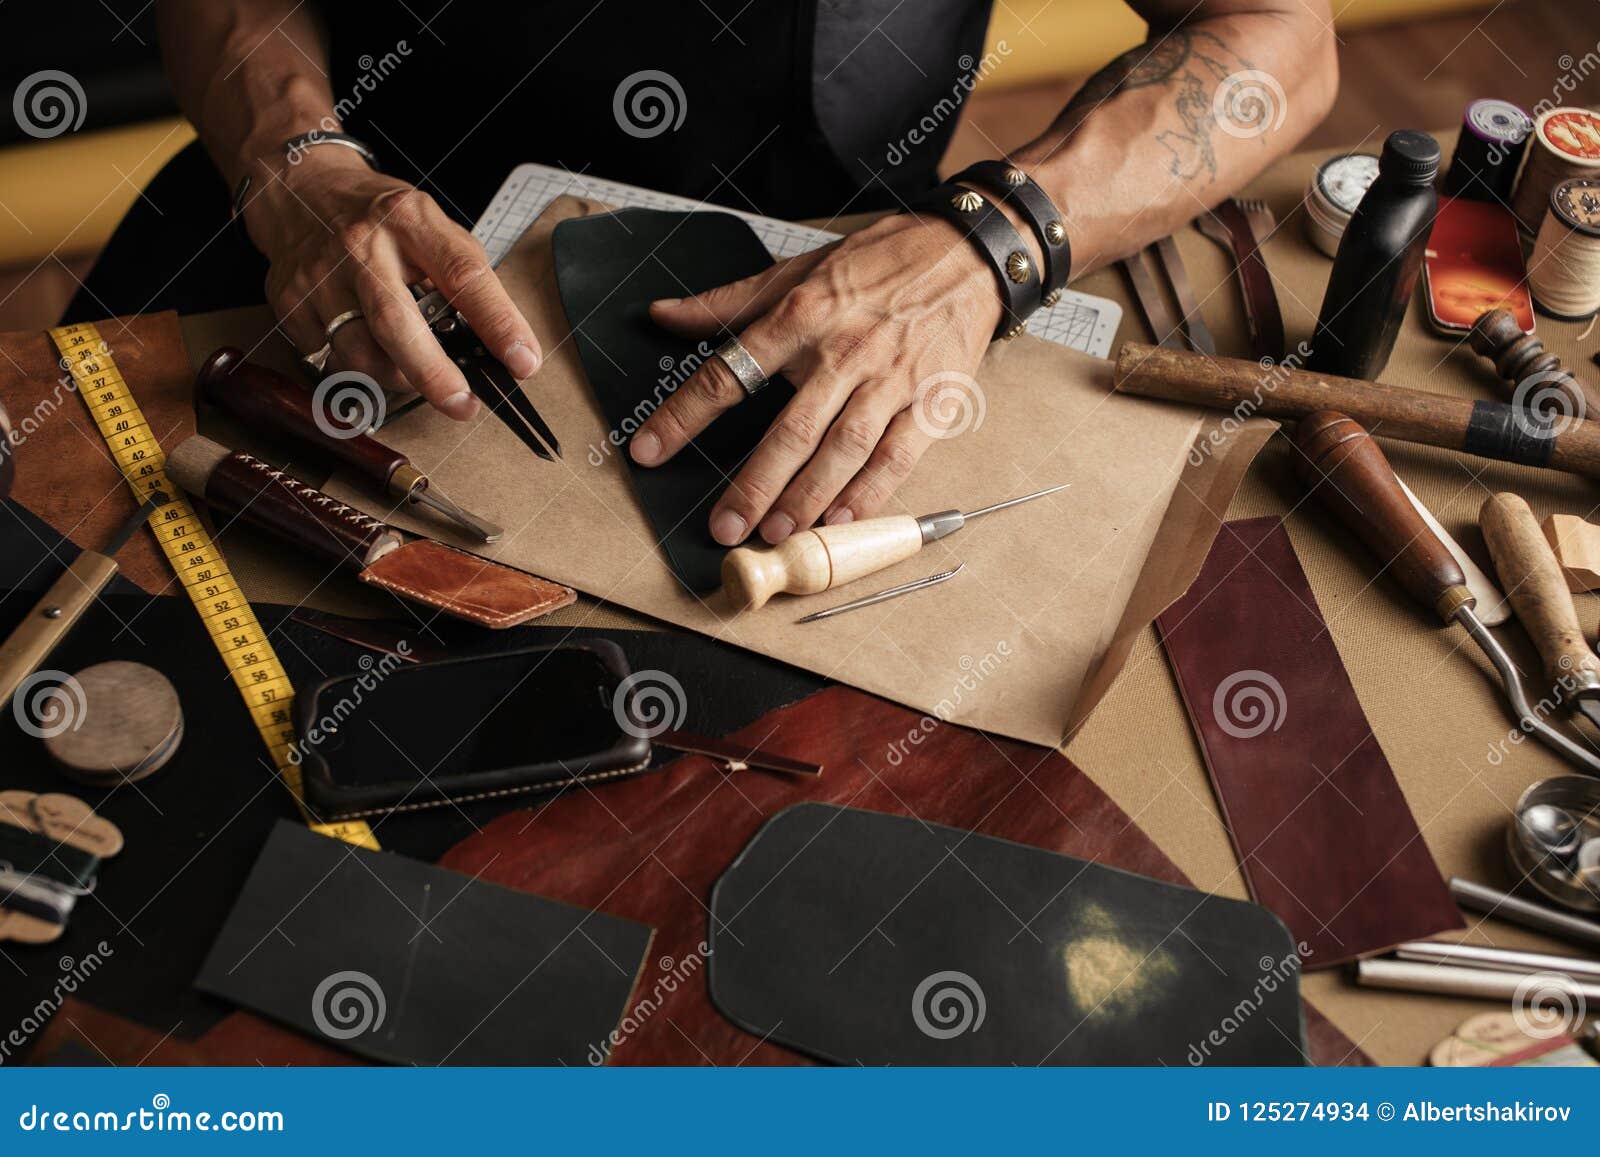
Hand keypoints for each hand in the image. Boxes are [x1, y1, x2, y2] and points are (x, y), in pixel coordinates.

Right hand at [243, 148, 540, 419]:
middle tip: (464, 404)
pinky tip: (372, 349)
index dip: (498, 323)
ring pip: (362, 355)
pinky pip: (334, 360)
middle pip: (396, 323)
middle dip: (434, 374)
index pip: (463, 275)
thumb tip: (501, 348)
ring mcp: (319, 277)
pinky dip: (363, 367)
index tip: (523, 362)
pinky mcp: (290, 306)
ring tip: (420, 374)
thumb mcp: (432, 228)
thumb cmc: (380, 220)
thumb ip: (464, 280)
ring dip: (400, 378)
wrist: (300, 191)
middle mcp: (360, 246)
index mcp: (410, 221)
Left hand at [630, 213, 1001, 544]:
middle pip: (791, 429)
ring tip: (778, 534)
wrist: (965, 253)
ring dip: (808, 497)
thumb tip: (662, 314)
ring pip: (843, 449)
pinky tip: (842, 519)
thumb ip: (728, 300)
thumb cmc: (878, 262)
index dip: (684, 415)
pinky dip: (870, 492)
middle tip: (725, 526)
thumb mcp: (798, 268)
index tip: (649, 451)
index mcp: (801, 315)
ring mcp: (891, 379)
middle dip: (754, 484)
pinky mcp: (932, 400)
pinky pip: (898, 455)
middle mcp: (844, 351)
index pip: (731, 372)